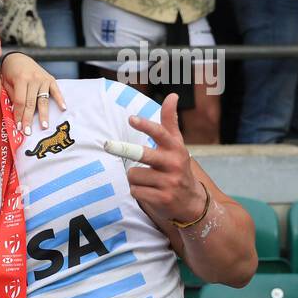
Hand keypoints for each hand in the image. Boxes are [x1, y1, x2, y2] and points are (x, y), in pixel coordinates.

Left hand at [1, 52, 64, 132]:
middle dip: (29, 119)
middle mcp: (33, 79)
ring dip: (44, 114)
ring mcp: (43, 79)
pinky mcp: (51, 79)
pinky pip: (56, 90)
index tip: (18, 127)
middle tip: (28, 132)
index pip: (20, 102)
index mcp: (21, 79)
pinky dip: (60, 99)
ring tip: (44, 126)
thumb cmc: (9, 73)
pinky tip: (63, 108)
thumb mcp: (6, 83)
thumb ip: (12, 96)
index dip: (19, 115)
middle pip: (31, 103)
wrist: (18, 58)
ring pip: (43, 100)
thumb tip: (16, 114)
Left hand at [104, 93, 206, 225]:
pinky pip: (134, 191)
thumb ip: (170, 122)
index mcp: (176, 148)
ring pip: (133, 175)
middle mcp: (174, 164)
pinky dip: (137, 191)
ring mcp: (169, 182)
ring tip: (148, 181)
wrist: (191, 202)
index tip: (132, 118)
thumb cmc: (177, 167)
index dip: (146, 126)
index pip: (160, 134)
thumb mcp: (176, 145)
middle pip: (142, 154)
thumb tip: (173, 95)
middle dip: (123, 150)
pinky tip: (149, 192)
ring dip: (135, 178)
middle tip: (106, 145)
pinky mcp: (162, 198)